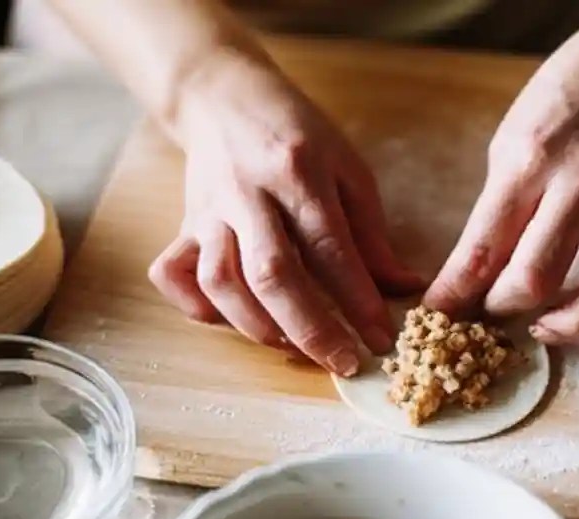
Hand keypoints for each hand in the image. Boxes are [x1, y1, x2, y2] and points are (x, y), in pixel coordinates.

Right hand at [149, 51, 423, 374]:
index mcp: (298, 173)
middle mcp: (247, 194)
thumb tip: (404, 289)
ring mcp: (208, 212)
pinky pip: (174, 275)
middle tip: (344, 362)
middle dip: (311, 329)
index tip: (382, 339)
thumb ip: (372, 235)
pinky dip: (196, 306)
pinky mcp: (182, 226)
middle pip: (271, 274)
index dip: (357, 301)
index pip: (330, 249)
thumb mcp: (348, 170)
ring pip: (221, 282)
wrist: (224, 96)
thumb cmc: (297, 135)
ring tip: (297, 348)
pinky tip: (229, 320)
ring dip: (259, 327)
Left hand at [424, 8, 578, 342]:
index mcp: (531, 160)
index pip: (484, 247)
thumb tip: (477, 270)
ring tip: (547, 330)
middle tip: (494, 312)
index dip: (456, 293)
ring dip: (575, 322)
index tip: (441, 315)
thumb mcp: (512, 138)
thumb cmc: (566, 94)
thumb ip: (501, 205)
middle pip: (540, 275)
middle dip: (506, 309)